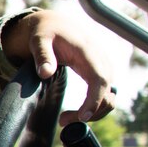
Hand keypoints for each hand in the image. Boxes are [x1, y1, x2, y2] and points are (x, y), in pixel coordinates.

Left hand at [0, 10, 119, 124]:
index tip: (83, 116)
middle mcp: (101, 62)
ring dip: (92, 114)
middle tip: (63, 121)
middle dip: (90, 112)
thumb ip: (42, 55)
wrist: (57, 26)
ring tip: (65, 118)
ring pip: (109, 98)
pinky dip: (94, 108)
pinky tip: (76, 113)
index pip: (99, 79)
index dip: (95, 99)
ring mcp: (104, 69)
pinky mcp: (102, 75)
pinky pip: (105, 97)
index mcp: (88, 52)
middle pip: (107, 94)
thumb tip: (45, 73)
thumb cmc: (47, 32)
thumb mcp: (39, 40)